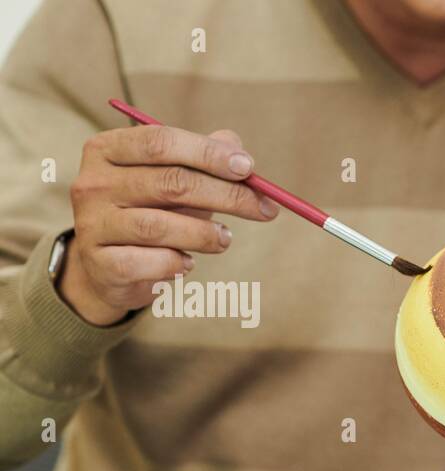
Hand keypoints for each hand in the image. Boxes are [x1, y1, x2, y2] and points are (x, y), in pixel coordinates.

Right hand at [60, 125, 279, 324]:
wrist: (107, 266)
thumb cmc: (149, 212)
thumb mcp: (172, 179)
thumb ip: (202, 159)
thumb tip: (236, 147)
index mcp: (107, 149)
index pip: (160, 142)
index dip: (209, 153)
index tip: (248, 168)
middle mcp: (92, 183)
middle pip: (170, 184)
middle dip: (227, 196)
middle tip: (264, 209)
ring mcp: (92, 224)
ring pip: (159, 227)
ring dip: (204, 235)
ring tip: (225, 239)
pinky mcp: (100, 263)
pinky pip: (150, 262)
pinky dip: (177, 263)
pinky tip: (187, 262)